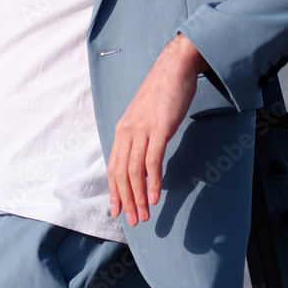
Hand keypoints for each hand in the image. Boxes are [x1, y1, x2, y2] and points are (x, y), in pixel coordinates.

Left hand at [107, 33, 206, 226]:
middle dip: (126, 200)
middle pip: (121, 173)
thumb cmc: (163, 91)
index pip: (113, 167)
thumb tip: (142, 157)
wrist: (174, 67)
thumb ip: (140, 135)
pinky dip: (153, 181)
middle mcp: (127, 130)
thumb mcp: (145, 115)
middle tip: (134, 221)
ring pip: (134, 171)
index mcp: (122, 129)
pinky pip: (152, 160)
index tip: (118, 212)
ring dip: (139, 196)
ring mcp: (142, 129)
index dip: (114, 192)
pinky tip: (156, 195)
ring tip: (144, 214)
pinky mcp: (159, 128)